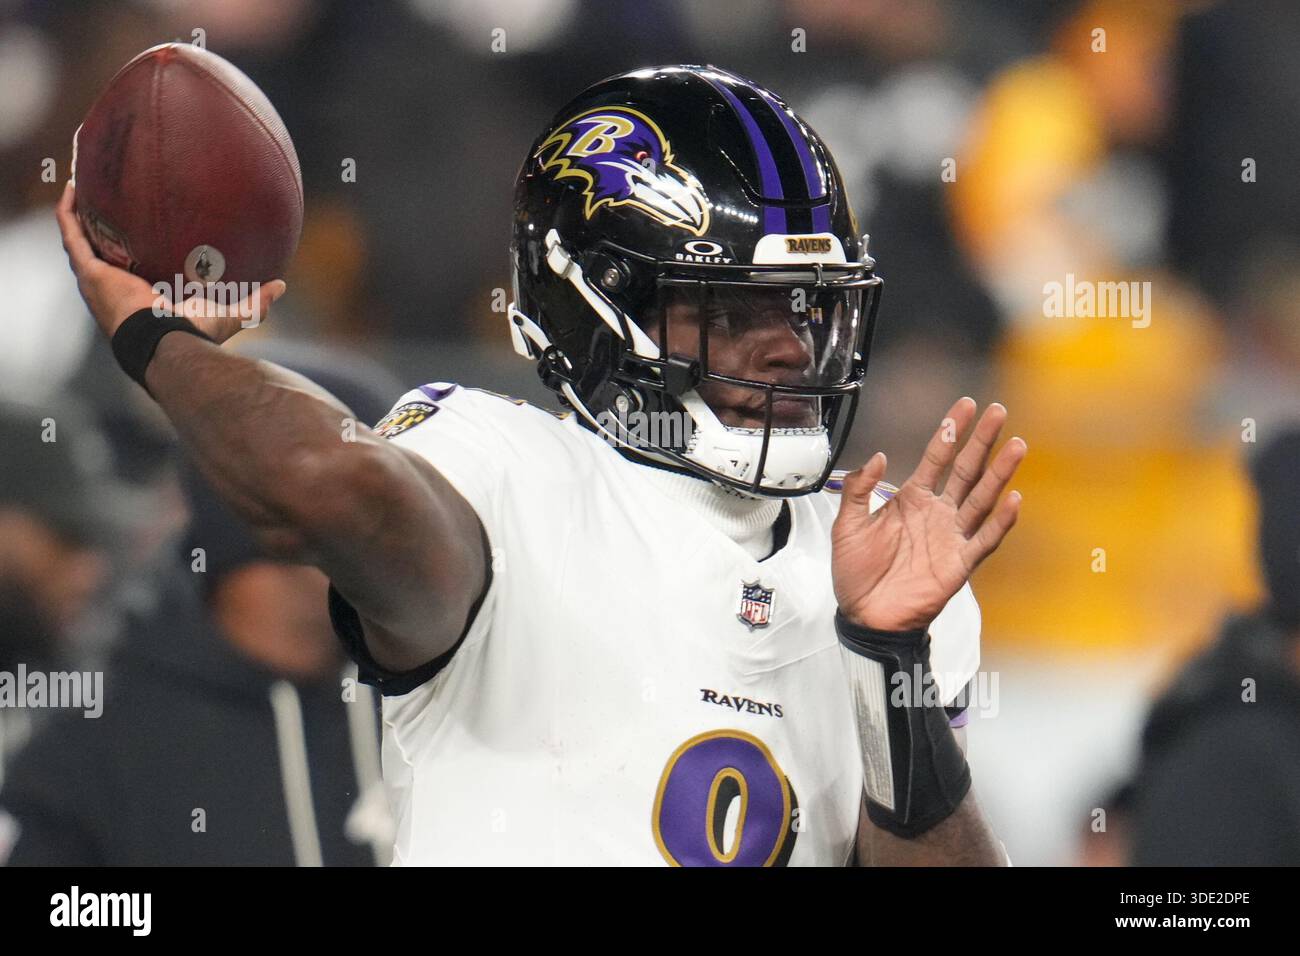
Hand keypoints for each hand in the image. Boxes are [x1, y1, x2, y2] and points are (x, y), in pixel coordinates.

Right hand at [55, 181, 284, 342]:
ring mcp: (98, 278)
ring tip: (79, 182)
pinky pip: (71, 233)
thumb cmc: (196, 333)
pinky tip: (73, 185)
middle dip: (101, 226)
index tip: (143, 225)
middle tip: (104, 197)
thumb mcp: (231, 313)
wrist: (167, 340)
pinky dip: (70, 211)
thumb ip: (256, 301)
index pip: (137, 269)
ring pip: (80, 238)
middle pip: (102, 250)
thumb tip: (281, 285)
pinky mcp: (89, 271)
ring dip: (78, 211)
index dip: (135, 249)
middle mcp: (117, 286)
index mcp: (144, 296)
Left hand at [832, 397, 1025, 631]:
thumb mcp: (847, 525)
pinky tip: (1013, 500)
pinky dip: (1000, 521)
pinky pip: (984, 540)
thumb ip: (858, 489)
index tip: (965, 405)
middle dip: (982, 441)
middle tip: (999, 413)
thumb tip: (876, 456)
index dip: (950, 431)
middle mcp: (937, 512)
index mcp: (911, 498)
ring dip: (999, 474)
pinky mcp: (959, 563)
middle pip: (966, 470)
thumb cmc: (856, 572)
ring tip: (1016, 447)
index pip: (936, 457)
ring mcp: (951, 536)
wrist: (864, 615)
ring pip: (981, 499)